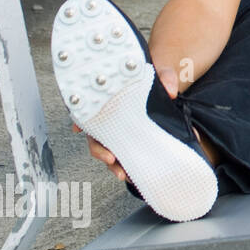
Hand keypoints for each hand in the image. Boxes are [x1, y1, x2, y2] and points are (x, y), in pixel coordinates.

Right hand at [78, 56, 180, 183]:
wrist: (165, 86)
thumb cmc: (155, 78)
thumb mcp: (161, 74)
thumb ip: (166, 79)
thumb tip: (171, 92)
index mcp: (111, 105)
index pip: (90, 115)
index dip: (81, 122)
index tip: (78, 129)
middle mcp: (111, 121)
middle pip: (97, 140)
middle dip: (101, 152)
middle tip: (111, 159)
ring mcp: (121, 133)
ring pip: (109, 153)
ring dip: (113, 165)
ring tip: (123, 174)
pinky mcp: (134, 141)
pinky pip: (126, 158)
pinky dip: (128, 168)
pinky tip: (132, 176)